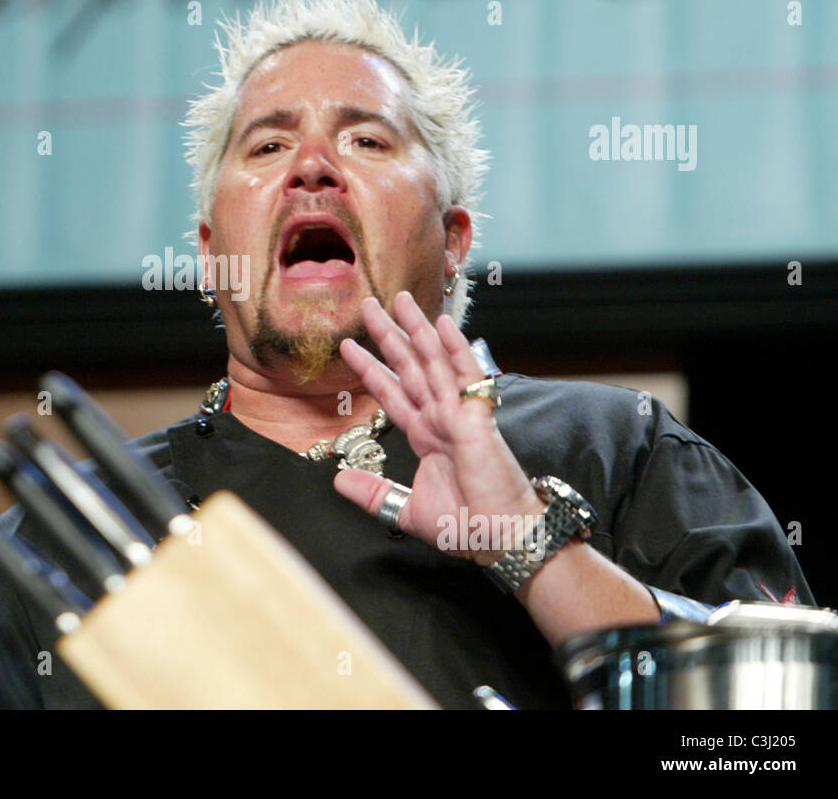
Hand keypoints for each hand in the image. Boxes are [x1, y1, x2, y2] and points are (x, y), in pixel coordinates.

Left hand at [335, 292, 543, 563]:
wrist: (499, 538)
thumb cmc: (465, 526)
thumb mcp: (406, 509)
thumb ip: (373, 493)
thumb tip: (338, 481)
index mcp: (425, 435)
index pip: (391, 393)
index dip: (369, 369)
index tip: (349, 347)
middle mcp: (440, 418)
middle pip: (408, 366)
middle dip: (388, 335)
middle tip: (369, 305)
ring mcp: (458, 414)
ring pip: (432, 362)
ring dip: (416, 330)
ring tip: (399, 299)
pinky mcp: (477, 416)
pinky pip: (466, 375)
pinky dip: (455, 348)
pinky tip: (443, 324)